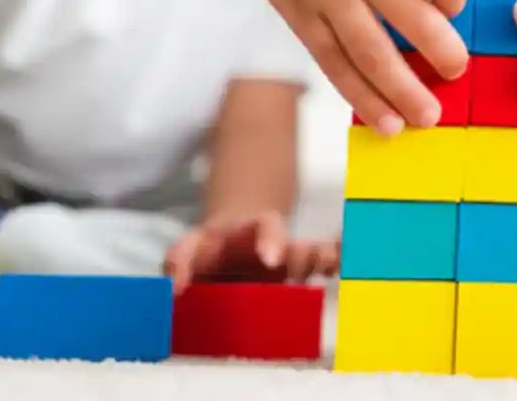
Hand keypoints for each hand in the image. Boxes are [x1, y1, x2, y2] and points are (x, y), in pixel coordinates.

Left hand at [163, 211, 339, 293]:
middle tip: (296, 273)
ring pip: (317, 257)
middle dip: (303, 258)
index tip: (272, 259)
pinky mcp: (298, 282)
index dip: (272, 239)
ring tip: (329, 270)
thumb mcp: (189, 246)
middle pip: (299, 246)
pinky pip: (328, 266)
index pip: (267, 226)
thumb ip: (178, 260)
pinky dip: (339, 264)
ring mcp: (292, 264)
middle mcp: (278, 246)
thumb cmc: (210, 248)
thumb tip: (174, 290)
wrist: (230, 249)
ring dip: (324, 262)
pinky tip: (342, 271)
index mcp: (252, 231)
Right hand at [222, 0, 468, 135]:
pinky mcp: (300, 17)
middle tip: (457, 74)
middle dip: (443, 54)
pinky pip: (335, 63)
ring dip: (403, 91)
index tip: (455, 9)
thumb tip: (442, 5)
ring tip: (427, 118)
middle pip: (412, 20)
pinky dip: (361, 96)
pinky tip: (383, 120)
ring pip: (373, 53)